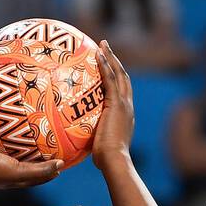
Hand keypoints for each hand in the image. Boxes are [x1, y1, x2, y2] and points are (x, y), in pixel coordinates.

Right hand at [0, 131, 62, 189]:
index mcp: (9, 173)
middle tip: (39, 128)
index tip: (59, 155)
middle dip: (25, 143)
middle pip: (15, 152)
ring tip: (15, 114)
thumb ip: (40, 170)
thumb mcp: (20, 172)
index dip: (46, 165)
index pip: (31, 170)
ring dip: (4, 128)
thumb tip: (62, 165)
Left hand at [92, 40, 133, 165]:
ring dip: (110, 57)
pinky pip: (110, 80)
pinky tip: (98, 54)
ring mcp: (124, 104)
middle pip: (123, 77)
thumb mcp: (98, 144)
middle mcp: (128, 106)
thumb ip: (92, 137)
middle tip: (106, 47)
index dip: (116, 77)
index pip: (121, 91)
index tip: (108, 66)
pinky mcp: (117, 104)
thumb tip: (77, 139)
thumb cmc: (105, 159)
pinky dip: (105, 65)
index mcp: (125, 115)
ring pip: (118, 74)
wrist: (115, 161)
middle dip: (115, 61)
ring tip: (103, 44)